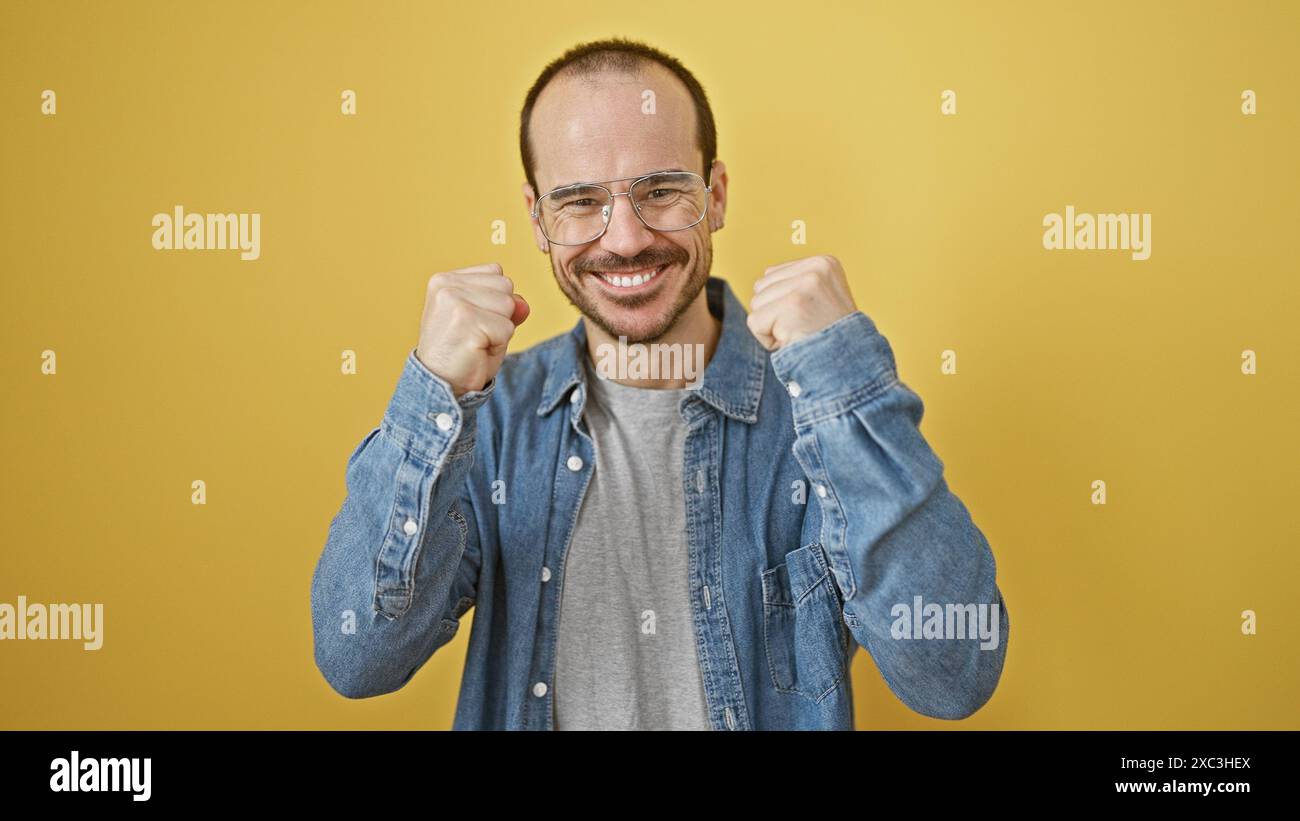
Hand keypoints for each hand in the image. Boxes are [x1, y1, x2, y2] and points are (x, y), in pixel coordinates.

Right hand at [416, 263, 529, 396]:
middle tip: (475, 335)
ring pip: (509, 306)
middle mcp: (446, 285)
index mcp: (445, 279)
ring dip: (500, 330)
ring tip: (476, 342)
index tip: (471, 322)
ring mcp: (455, 302)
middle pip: (506, 286)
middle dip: (500, 315)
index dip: (494, 302)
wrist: (442, 384)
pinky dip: (499, 345)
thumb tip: (523, 304)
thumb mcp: (485, 319)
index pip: (496, 273)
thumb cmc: (462, 352)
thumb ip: (505, 304)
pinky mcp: (467, 321)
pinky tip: (476, 351)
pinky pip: (507, 328)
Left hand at [747, 255, 857, 350]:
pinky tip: (792, 341)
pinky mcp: (791, 306)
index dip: (782, 303)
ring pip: (756, 304)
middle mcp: (815, 269)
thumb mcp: (822, 298)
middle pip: (761, 287)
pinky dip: (767, 339)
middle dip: (774, 314)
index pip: (772, 275)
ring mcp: (804, 286)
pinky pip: (755, 322)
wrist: (849, 363)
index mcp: (823, 263)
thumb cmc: (831, 337)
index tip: (808, 315)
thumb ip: (796, 284)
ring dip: (771, 327)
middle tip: (802, 327)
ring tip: (799, 333)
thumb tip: (762, 283)